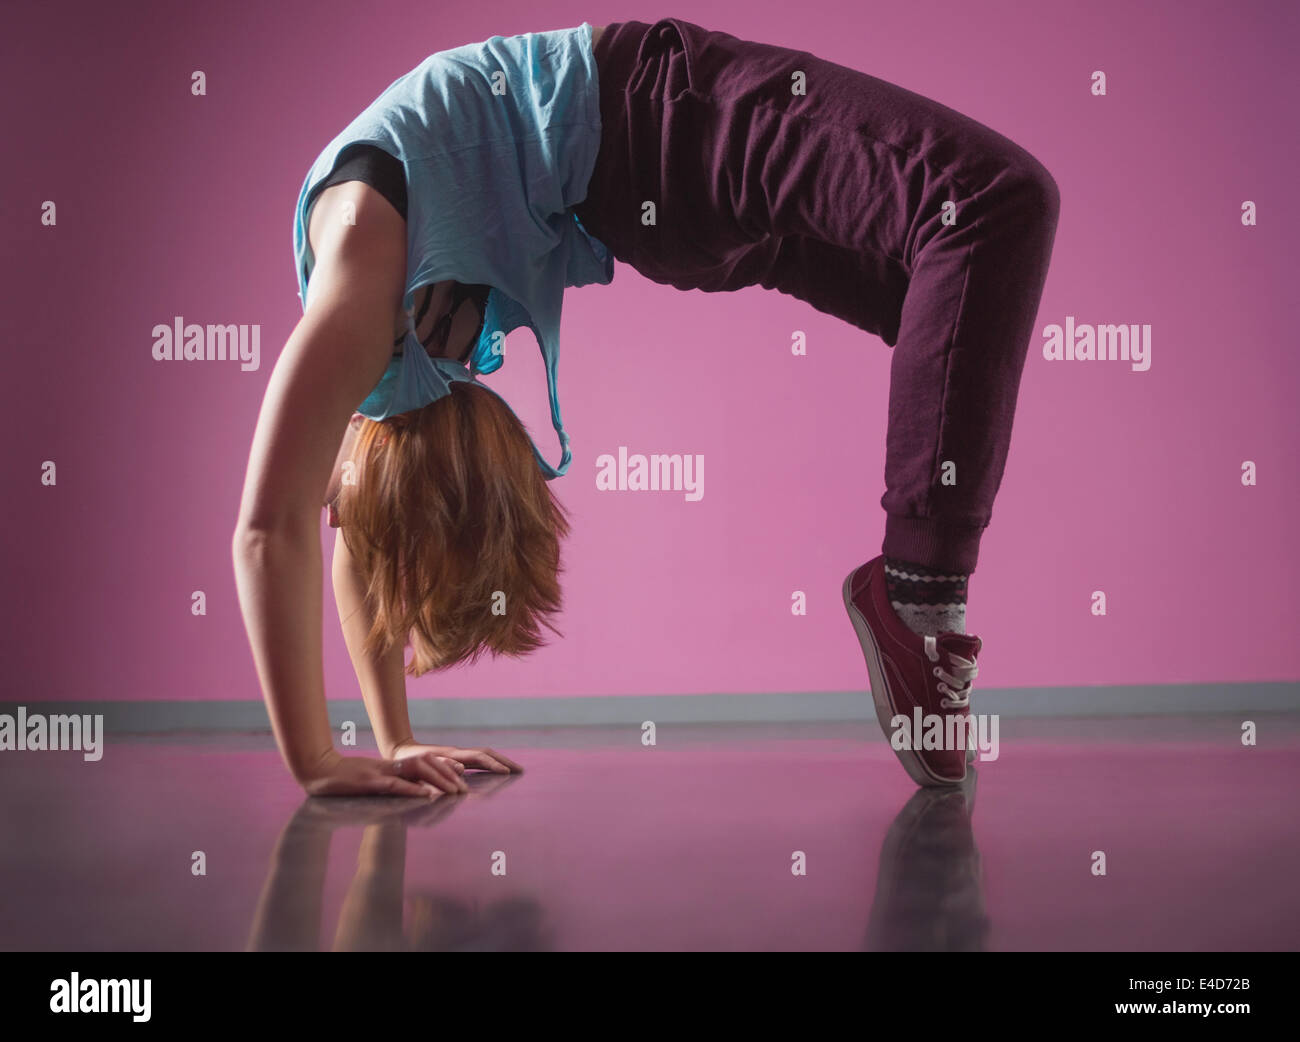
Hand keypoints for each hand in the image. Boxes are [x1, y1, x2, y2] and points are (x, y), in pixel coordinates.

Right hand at [300, 749, 468, 797]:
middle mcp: (388, 766)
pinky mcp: (367, 782)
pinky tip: (426, 795)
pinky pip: (394, 785)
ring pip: (415, 772)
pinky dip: (411, 789)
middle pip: (425, 765)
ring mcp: (378, 773)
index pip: (422, 763)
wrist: (317, 771)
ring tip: (453, 791)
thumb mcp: (369, 779)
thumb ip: (388, 783)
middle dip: (446, 775)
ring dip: (437, 781)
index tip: (460, 775)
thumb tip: (410, 790)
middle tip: (463, 789)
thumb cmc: (341, 778)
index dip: (442, 767)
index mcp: (389, 766)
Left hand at [389, 741, 522, 774]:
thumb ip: (440, 766)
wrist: (400, 751)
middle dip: (504, 761)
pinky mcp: (457, 758)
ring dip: (500, 761)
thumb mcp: (421, 766)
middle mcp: (459, 752)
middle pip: (487, 754)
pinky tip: (496, 771)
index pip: (479, 758)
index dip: (493, 765)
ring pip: (485, 755)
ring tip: (514, 770)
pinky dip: (491, 763)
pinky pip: (479, 760)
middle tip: (521, 771)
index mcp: (452, 754)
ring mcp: (459, 754)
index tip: (507, 773)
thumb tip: (462, 768)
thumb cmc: (409, 763)